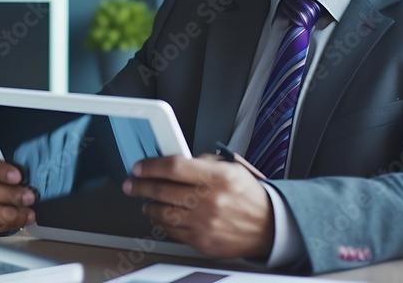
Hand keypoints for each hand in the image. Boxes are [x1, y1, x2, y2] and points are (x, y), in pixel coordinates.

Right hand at [0, 147, 36, 234]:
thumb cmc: (1, 171)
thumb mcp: (4, 160)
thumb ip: (14, 163)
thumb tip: (34, 172)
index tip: (17, 176)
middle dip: (9, 195)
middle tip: (29, 197)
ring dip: (10, 214)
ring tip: (28, 212)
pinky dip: (9, 224)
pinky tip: (22, 219)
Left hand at [123, 154, 274, 257]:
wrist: (269, 227)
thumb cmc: (249, 196)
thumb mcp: (232, 168)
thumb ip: (203, 162)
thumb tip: (176, 162)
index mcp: (218, 176)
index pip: (174, 167)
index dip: (151, 166)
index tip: (140, 167)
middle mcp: (210, 200)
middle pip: (162, 190)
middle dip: (140, 186)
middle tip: (132, 184)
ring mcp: (205, 222)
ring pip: (162, 213)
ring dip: (149, 205)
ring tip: (146, 201)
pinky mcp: (202, 241)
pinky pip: (172, 231)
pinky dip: (162, 222)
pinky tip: (161, 216)